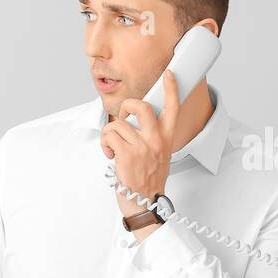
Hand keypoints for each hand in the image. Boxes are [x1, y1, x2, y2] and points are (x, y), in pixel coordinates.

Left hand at [101, 68, 179, 217]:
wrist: (144, 203)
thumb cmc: (148, 181)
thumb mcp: (159, 156)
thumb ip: (152, 138)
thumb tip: (136, 125)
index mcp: (166, 139)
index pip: (173, 109)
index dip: (171, 88)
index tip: (168, 74)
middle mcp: (156, 141)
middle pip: (141, 106)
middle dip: (126, 106)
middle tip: (123, 118)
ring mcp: (142, 147)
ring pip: (117, 124)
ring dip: (109, 135)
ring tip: (114, 149)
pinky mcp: (127, 155)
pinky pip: (109, 136)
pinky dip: (105, 144)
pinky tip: (110, 154)